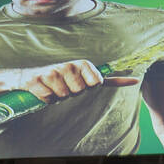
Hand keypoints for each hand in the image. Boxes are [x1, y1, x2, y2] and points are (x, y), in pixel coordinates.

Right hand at [14, 61, 138, 99]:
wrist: (28, 77)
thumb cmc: (62, 80)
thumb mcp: (85, 78)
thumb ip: (108, 79)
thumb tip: (136, 80)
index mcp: (81, 64)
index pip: (96, 82)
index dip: (89, 87)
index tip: (82, 84)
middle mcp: (67, 65)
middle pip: (79, 91)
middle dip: (72, 94)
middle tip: (64, 87)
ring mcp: (52, 71)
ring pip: (63, 96)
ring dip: (58, 97)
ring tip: (53, 88)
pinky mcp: (37, 79)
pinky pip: (49, 99)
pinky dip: (46, 99)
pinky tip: (43, 90)